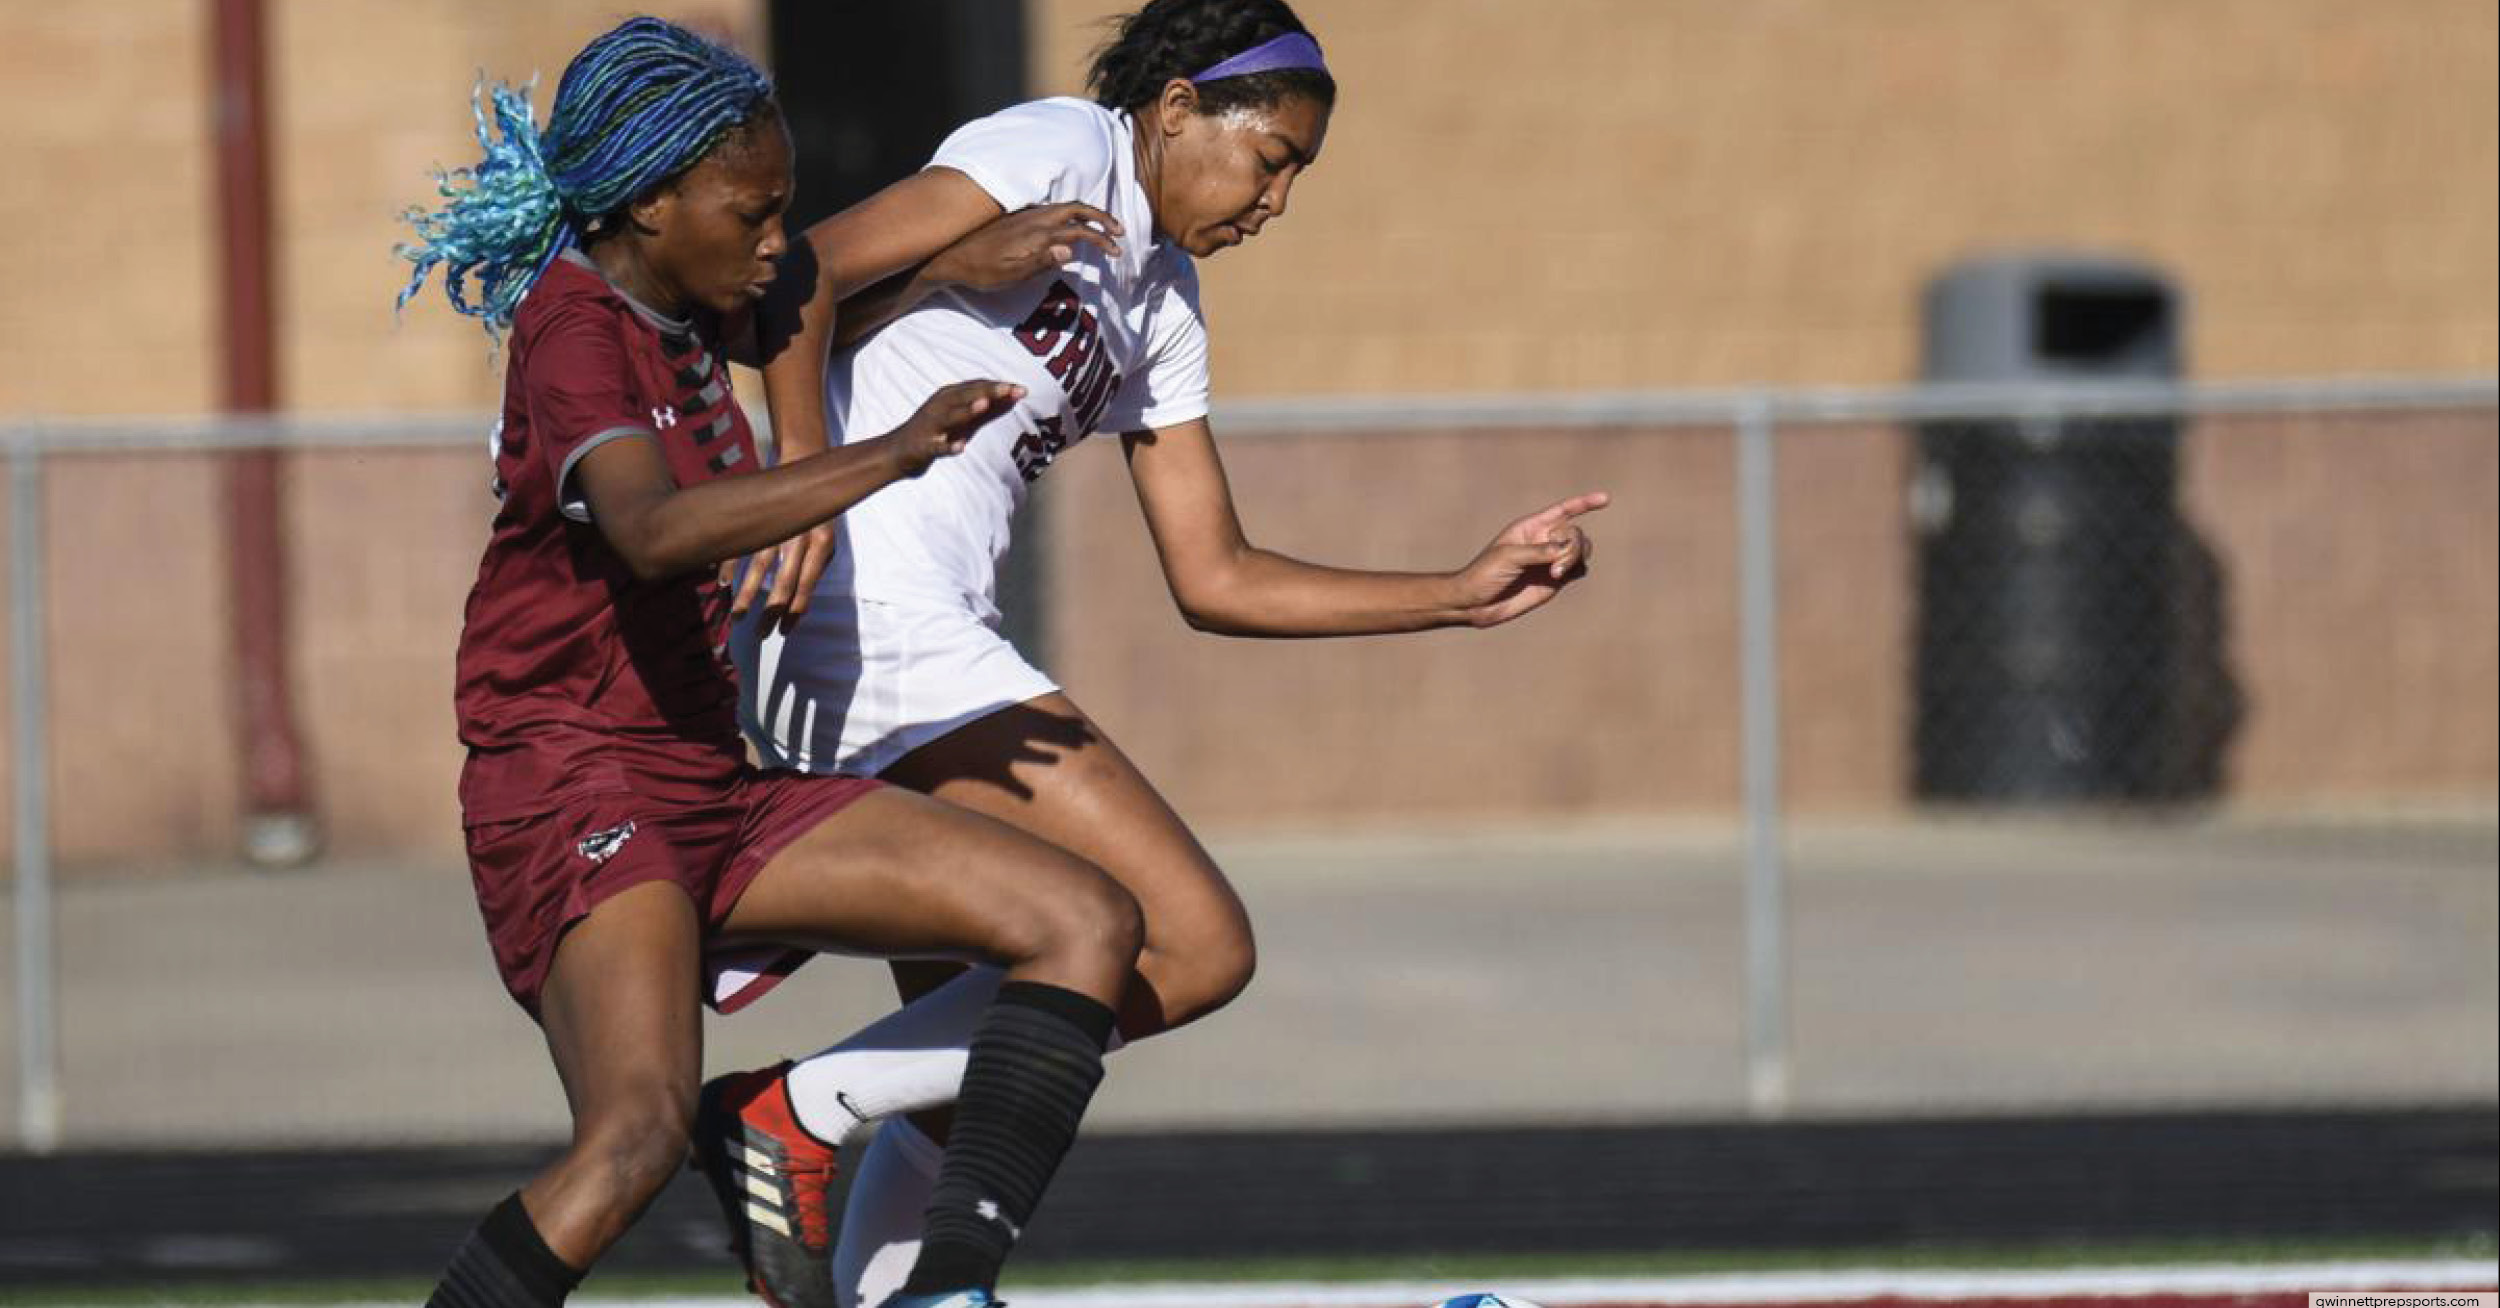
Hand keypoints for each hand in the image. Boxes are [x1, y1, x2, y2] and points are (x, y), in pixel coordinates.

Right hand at [728, 523, 834, 634]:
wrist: (803, 463)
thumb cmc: (816, 513)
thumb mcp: (828, 537)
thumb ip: (817, 566)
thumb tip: (804, 601)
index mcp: (820, 541)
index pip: (808, 583)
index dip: (797, 609)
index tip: (785, 631)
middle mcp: (798, 536)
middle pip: (784, 580)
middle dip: (772, 611)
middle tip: (761, 635)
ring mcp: (776, 526)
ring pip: (759, 566)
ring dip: (748, 594)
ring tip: (738, 617)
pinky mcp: (757, 517)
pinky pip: (740, 545)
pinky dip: (729, 564)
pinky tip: (722, 584)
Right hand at [885, 380, 1024, 478]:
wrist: (898, 453)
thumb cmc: (937, 431)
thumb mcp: (964, 419)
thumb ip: (988, 409)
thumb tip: (1015, 396)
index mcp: (949, 397)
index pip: (977, 387)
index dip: (999, 387)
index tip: (1022, 389)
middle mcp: (939, 407)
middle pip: (965, 396)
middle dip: (988, 392)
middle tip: (1010, 389)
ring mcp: (931, 427)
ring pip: (950, 417)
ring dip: (966, 411)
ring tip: (984, 405)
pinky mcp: (923, 447)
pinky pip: (936, 447)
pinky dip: (948, 446)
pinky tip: (960, 447)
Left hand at [924, 202, 1122, 291]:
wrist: (948, 256)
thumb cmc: (979, 271)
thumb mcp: (1010, 274)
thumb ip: (1042, 261)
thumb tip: (1071, 250)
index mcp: (1036, 232)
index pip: (1079, 229)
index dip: (1101, 239)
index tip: (1116, 252)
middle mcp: (1033, 218)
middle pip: (1076, 208)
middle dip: (1101, 218)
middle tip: (1118, 232)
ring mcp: (1025, 215)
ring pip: (1064, 207)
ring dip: (1087, 216)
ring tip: (1100, 229)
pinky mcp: (1017, 218)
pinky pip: (1053, 211)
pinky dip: (1071, 216)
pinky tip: (1069, 229)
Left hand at [1449, 492, 1609, 627]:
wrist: (1474, 603)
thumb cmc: (1484, 573)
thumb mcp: (1509, 557)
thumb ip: (1540, 551)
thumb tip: (1566, 549)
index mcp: (1531, 527)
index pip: (1563, 510)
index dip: (1584, 503)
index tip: (1605, 499)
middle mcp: (1544, 541)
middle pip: (1575, 534)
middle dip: (1572, 548)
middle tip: (1555, 568)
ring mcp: (1550, 561)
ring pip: (1580, 551)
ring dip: (1574, 559)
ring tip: (1555, 574)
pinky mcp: (1554, 581)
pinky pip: (1578, 570)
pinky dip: (1576, 569)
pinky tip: (1559, 577)